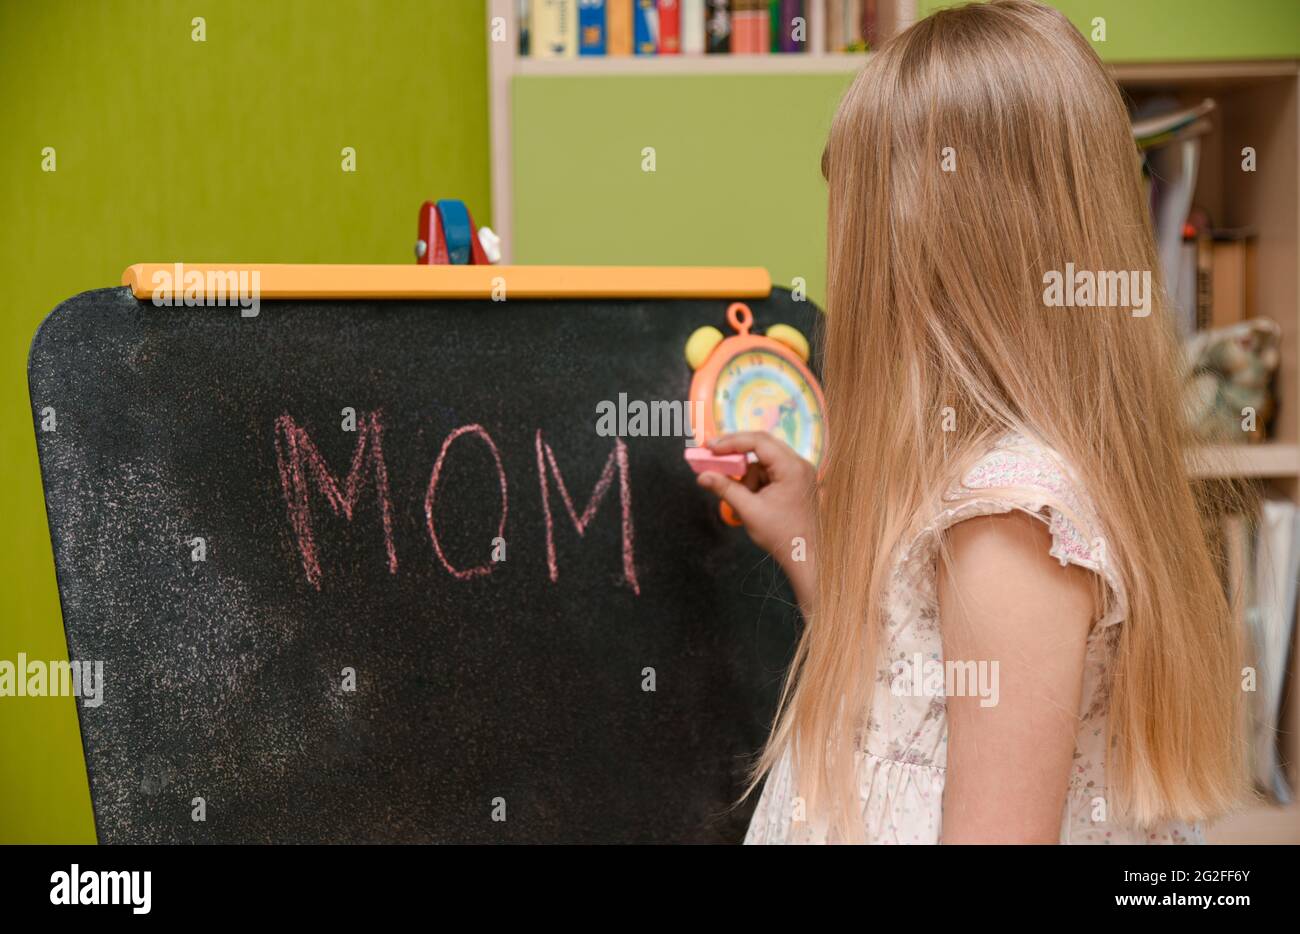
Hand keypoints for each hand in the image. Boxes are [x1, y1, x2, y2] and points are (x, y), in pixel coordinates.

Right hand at [696, 432, 816, 606]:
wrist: (806, 556)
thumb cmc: (782, 535)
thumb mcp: (749, 511)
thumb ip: (725, 489)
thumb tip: (702, 476)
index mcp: (791, 467)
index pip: (758, 441)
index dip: (731, 441)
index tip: (710, 447)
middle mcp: (798, 464)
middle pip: (762, 446)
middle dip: (736, 455)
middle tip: (713, 457)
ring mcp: (799, 473)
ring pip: (764, 462)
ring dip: (748, 476)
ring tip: (744, 499)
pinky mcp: (796, 482)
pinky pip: (770, 473)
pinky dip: (756, 482)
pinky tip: (752, 500)